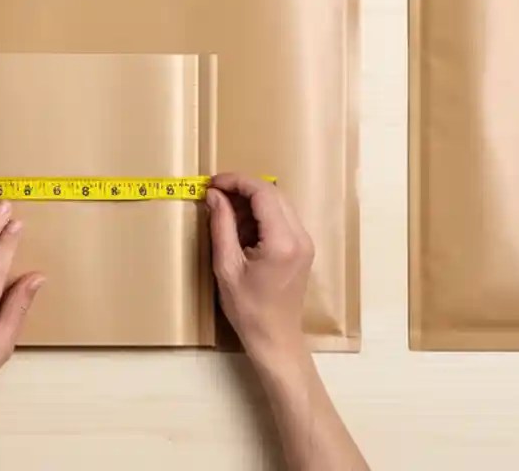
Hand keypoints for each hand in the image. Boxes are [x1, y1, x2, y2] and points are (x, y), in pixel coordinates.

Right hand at [205, 173, 313, 365]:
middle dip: (243, 188)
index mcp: (282, 241)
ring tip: (225, 214)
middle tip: (215, 195)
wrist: (275, 338)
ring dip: (252, 202)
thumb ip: (221, 226)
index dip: (236, 181)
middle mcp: (300, 236)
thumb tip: (214, 195)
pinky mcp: (304, 247)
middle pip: (274, 193)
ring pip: (279, 203)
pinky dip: (261, 215)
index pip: (263, 192)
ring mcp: (305, 241)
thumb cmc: (247, 309)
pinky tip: (241, 228)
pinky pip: (283, 218)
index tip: (212, 183)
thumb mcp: (226, 267)